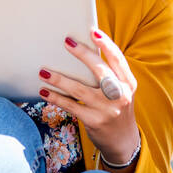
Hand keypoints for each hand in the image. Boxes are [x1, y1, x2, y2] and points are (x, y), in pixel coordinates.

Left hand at [38, 28, 139, 169]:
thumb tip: (84, 53)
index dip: (106, 44)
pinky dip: (56, 98)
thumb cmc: (117, 109)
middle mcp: (120, 95)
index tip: (92, 31)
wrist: (123, 141)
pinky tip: (44, 91)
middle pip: (100, 71)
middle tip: (66, 42)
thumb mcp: (121, 92)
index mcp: (128, 83)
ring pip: (80, 90)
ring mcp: (108, 110)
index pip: (118, 59)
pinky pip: (71, 106)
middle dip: (83, 55)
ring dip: (59, 79)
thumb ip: (109, 76)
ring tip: (43, 72)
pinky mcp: (95, 121)